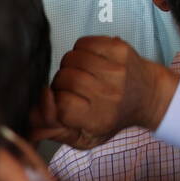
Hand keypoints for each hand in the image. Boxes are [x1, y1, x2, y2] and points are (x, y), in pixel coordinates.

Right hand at [32, 37, 178, 148]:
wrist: (148, 95)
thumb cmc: (112, 117)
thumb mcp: (86, 138)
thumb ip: (56, 132)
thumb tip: (31, 116)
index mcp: (100, 117)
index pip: (60, 105)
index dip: (54, 102)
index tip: (62, 102)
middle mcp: (110, 93)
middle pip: (64, 79)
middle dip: (60, 82)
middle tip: (72, 88)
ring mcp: (117, 69)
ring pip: (71, 58)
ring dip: (69, 65)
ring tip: (80, 73)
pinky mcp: (120, 49)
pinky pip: (84, 42)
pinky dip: (80, 49)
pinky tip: (89, 60)